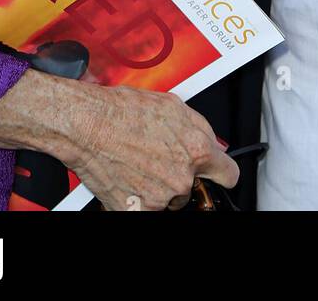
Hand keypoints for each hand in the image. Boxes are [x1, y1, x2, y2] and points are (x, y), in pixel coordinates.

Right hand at [62, 84, 239, 211]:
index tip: (217, 175)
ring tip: (138, 162)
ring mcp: (160, 197)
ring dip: (158, 186)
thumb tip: (213, 142)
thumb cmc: (124, 111)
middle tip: (157, 157)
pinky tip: (128, 175)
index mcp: (197, 150)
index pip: (228, 174)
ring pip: (168, 197)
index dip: (221, 173)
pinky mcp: (137, 210)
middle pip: (191, 185)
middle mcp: (181, 177)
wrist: (89, 125)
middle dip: (179, 174)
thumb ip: (200, 128)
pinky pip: (145, 207)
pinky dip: (138, 196)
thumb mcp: (173, 106)